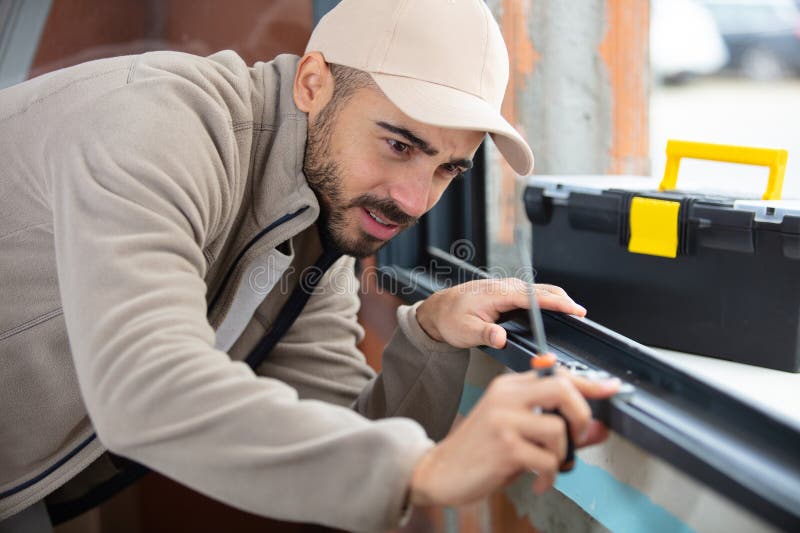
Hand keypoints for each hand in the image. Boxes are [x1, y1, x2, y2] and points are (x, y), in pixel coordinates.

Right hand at [409, 368, 617, 505]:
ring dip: (563, 456)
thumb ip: (558, 428)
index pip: (556, 374)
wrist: (440, 470)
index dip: (590, 382)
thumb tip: (598, 429)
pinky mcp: (504, 447)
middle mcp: (506, 397)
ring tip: (550, 466)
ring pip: (558, 429)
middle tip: (578, 436)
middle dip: (582, 416)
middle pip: (562, 389)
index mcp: (509, 387)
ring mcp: (503, 421)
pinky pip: (547, 459)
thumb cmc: (479, 451)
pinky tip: (538, 480)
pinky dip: (550, 476)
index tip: (611, 387)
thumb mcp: (518, 433)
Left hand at [416, 278, 585, 348]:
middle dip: (563, 300)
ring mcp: (506, 287)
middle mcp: (505, 286)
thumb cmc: (451, 319)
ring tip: (574, 311)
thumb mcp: (465, 332)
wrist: (439, 310)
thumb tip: (501, 338)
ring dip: (556, 298)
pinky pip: (532, 292)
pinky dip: (546, 298)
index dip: (556, 303)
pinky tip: (554, 308)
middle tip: (581, 314)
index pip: (533, 297)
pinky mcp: (507, 291)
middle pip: (541, 290)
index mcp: (497, 294)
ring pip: (538, 289)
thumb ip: (485, 334)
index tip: (574, 309)